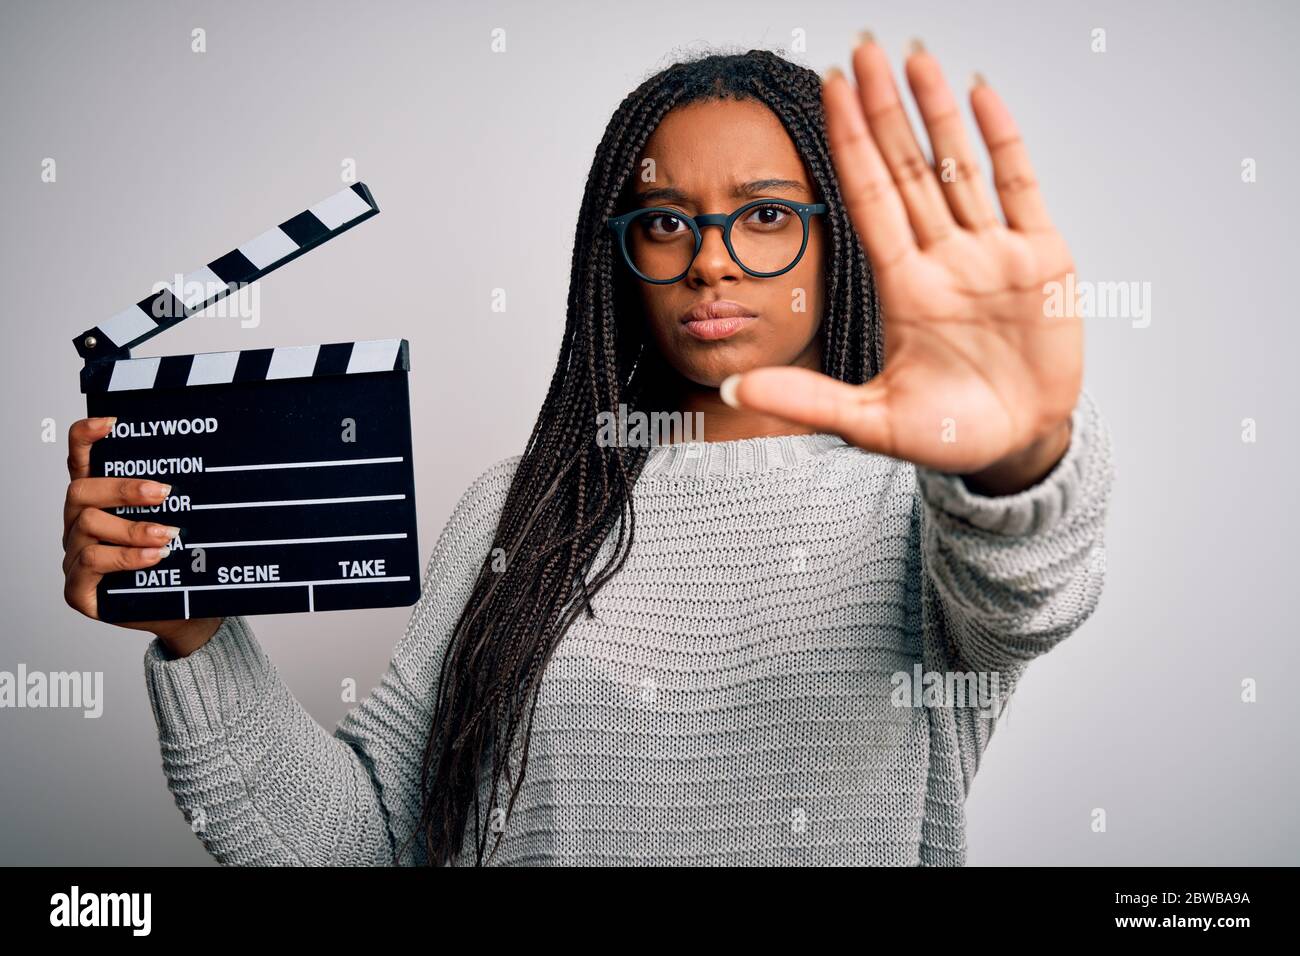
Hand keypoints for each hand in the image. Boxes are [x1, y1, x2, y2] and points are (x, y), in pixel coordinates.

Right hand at [62, 417, 220, 655]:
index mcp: (98, 502)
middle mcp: (78, 524)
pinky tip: (153, 557)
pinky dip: (124, 557)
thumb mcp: (181, 521)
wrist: (185, 611)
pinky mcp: (78, 589)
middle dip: (122, 489)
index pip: (80, 461)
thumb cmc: (180, 562)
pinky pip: (90, 563)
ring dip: (132, 528)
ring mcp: (75, 556)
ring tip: (168, 535)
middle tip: (164, 493)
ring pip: (86, 526)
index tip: (111, 423)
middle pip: (80, 491)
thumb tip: (216, 462)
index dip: (86, 438)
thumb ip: (176, 497)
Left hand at [723, 37, 1080, 492]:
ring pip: (957, 166)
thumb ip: (806, 400)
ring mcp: (990, 254)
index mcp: (901, 287)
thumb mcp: (871, 421)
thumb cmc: (947, 435)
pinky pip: (1017, 186)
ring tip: (913, 56)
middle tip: (863, 48)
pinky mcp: (1040, 258)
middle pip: (905, 168)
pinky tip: (979, 95)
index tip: (828, 91)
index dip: (849, 143)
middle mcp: (941, 259)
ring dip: (935, 112)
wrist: (1017, 448)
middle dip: (883, 108)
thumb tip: (730, 388)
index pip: (868, 199)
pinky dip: (1001, 141)